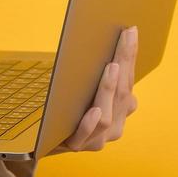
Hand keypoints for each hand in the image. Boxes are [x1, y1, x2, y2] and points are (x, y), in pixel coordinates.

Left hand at [49, 26, 138, 153]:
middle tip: (125, 35)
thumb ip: (96, 74)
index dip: (130, 56)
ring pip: (107, 115)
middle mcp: (115, 124)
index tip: (131, 30)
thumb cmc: (68, 109)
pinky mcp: (78, 145)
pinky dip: (91, 122)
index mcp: (120, 108)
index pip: (127, 79)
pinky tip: (96, 110)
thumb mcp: (85, 90)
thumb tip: (101, 41)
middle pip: (121, 92)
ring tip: (112, 67)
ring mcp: (99, 138)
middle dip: (124, 61)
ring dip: (109, 89)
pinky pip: (85, 135)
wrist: (46, 140)